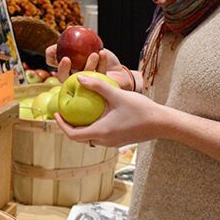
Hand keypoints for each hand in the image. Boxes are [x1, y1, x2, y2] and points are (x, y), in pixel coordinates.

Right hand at [45, 44, 131, 89]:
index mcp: (68, 69)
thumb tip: (69, 28)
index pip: (54, 66)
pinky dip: (101, 63)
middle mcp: (74, 79)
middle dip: (62, 69)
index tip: (53, 50)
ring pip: (83, 78)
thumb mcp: (86, 45)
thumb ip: (77, 39)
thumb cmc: (98, 56)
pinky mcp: (100, 87)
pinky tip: (102, 53)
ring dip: (88, 65)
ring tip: (94, 54)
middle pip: (63, 78)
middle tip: (66, 59)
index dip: (51, 60)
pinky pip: (99, 75)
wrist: (115, 68)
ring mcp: (87, 85)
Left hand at [54, 72, 168, 146]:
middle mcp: (104, 141)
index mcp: (100, 132)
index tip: (56, 113)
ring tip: (78, 111)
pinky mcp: (119, 141)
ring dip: (82, 126)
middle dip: (69, 125)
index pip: (73, 134)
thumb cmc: (140, 109)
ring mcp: (112, 143)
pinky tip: (96, 113)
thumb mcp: (117, 94)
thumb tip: (78, 77)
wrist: (162, 123)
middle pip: (80, 137)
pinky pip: (100, 135)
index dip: (61, 125)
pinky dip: (93, 126)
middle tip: (65, 111)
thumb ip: (97, 86)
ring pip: (90, 137)